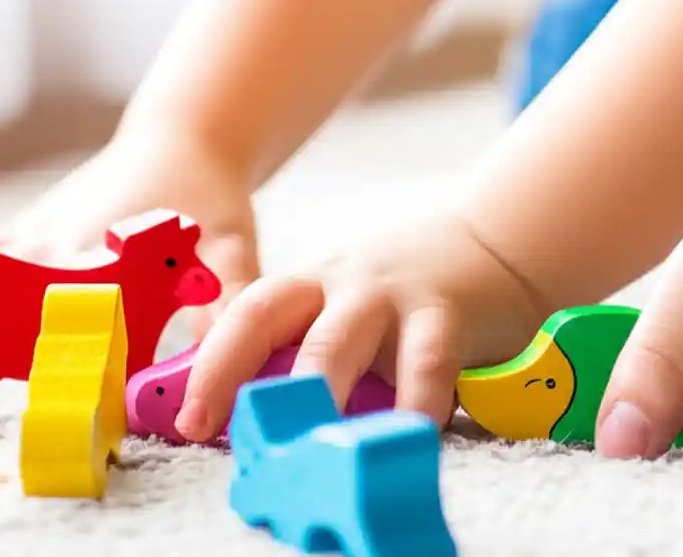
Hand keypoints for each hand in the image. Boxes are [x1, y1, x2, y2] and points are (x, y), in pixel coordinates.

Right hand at [0, 125, 259, 344]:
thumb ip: (224, 307)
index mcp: (100, 262)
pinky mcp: (18, 228)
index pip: (56, 319)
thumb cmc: (210, 204)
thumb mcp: (231, 256)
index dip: (31, 357)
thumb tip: (212, 366)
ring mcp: (27, 235)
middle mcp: (51, 248)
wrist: (186, 141)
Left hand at [172, 213, 542, 440]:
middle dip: (235, 378)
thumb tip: (266, 425)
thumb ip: (312, 354)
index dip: (211, 367)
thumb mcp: (347, 309)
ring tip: (300, 439)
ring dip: (314, 391)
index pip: (243, 318)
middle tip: (227, 434)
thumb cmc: (406, 296)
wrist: (490, 244)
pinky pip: (425, 363)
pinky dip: (414, 402)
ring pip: (337, 342)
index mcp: (306, 286)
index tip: (191, 421)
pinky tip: (407, 434)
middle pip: (269, 320)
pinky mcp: (445, 313)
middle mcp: (337, 284)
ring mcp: (388, 295)